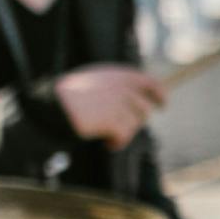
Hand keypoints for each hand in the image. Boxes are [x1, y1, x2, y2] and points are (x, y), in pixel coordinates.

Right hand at [51, 63, 167, 143]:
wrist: (57, 105)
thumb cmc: (71, 93)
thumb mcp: (96, 79)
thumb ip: (116, 85)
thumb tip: (136, 97)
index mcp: (119, 74)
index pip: (151, 83)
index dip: (159, 94)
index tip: (162, 104)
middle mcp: (123, 88)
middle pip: (144, 109)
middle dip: (136, 121)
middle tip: (121, 127)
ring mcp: (119, 104)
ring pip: (134, 124)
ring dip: (123, 132)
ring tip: (109, 135)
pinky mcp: (114, 121)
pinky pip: (124, 136)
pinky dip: (117, 143)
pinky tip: (108, 144)